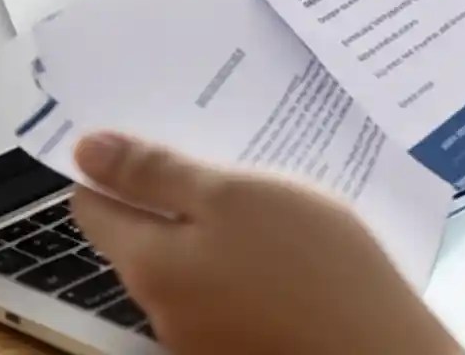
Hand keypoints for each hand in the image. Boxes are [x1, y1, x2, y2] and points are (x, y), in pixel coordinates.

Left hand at [71, 133, 459, 354]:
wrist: (379, 349)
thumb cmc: (311, 262)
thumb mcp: (233, 195)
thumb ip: (156, 174)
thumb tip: (85, 149)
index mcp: (147, 263)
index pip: (92, 205)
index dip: (114, 165)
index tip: (150, 131)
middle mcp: (159, 308)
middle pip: (141, 235)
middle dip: (170, 193)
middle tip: (221, 154)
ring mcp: (199, 335)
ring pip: (187, 262)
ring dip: (210, 229)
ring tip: (262, 195)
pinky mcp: (239, 344)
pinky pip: (223, 290)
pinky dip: (240, 263)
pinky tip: (284, 244)